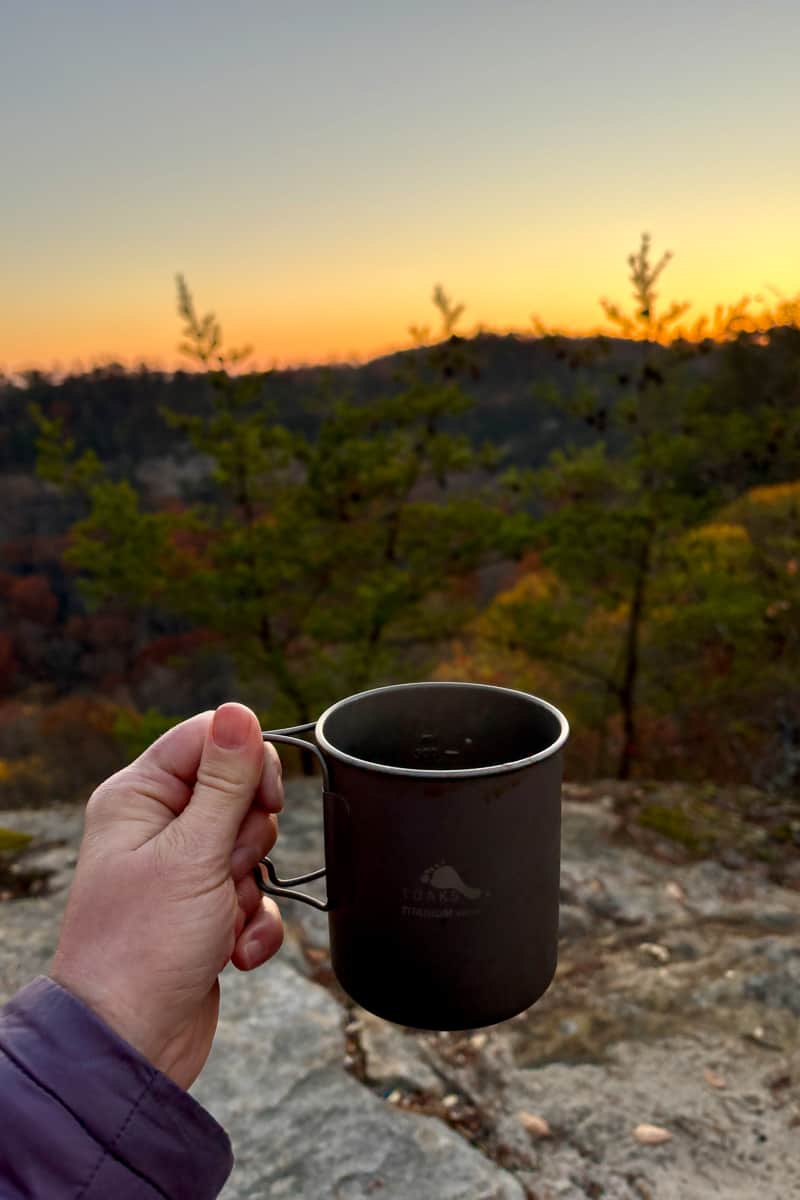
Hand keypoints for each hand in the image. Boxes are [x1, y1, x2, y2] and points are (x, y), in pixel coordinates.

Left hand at [50, 703, 283, 1090]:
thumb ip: (224, 780)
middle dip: (247, 836)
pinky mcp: (206, 911)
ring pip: (252, 845)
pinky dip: (253, 923)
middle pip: (238, 792)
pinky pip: (255, 894)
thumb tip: (240, 710)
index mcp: (139, 797)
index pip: (207, 738)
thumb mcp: (192, 853)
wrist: (132, 1046)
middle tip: (222, 869)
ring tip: (218, 917)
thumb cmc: (144, 948)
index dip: (246, 760)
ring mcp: (183, 871)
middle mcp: (158, 827)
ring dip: (250, 887)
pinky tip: (232, 951)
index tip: (263, 797)